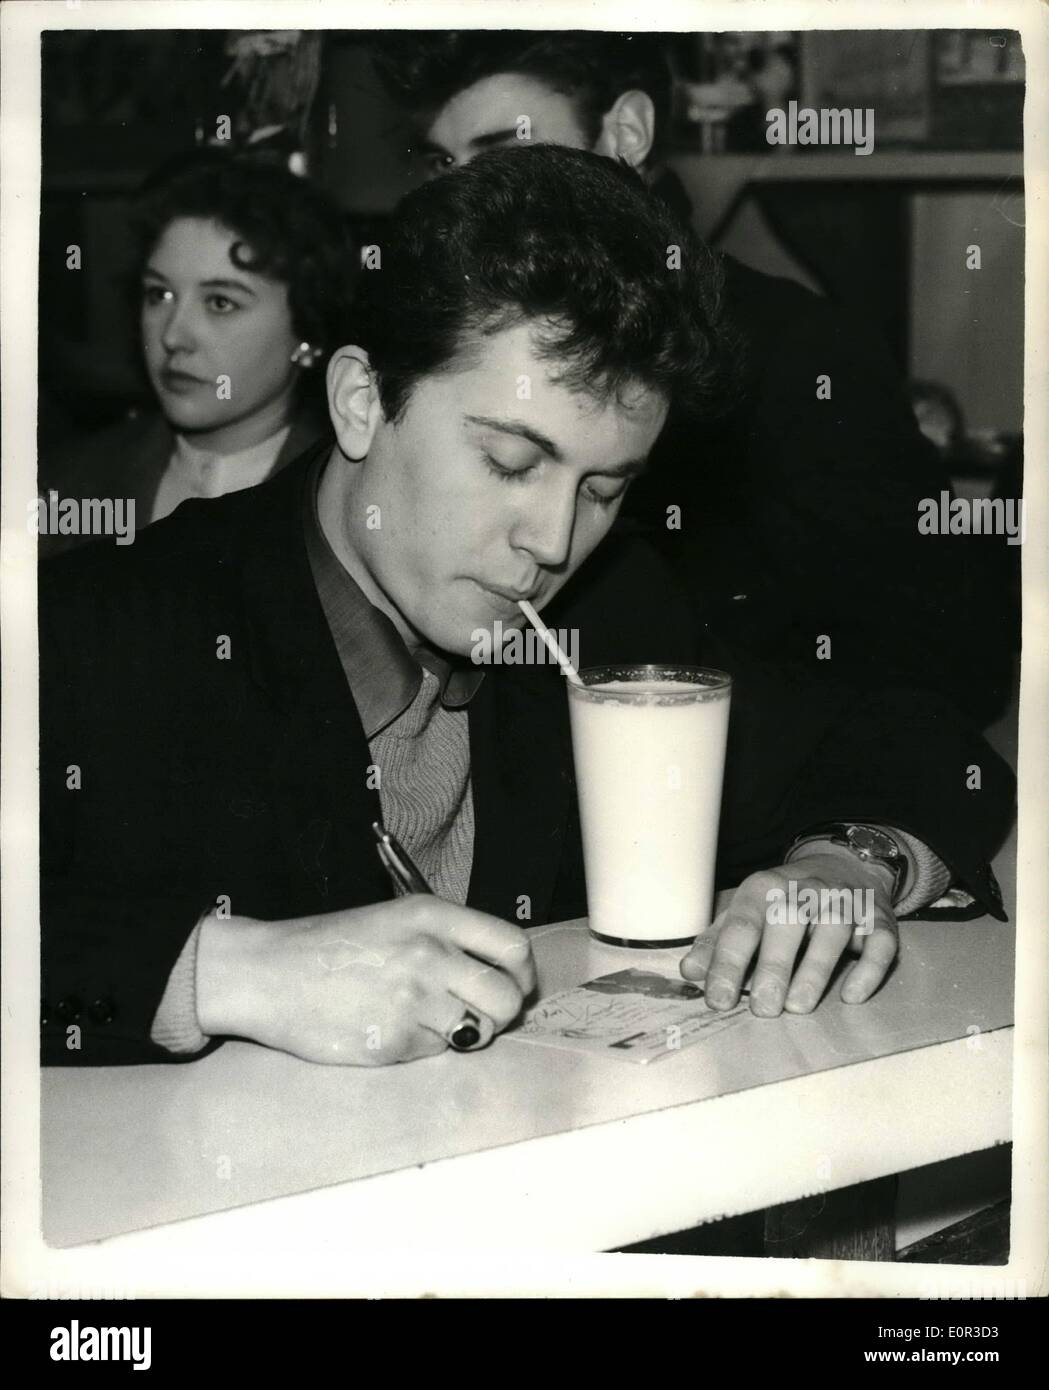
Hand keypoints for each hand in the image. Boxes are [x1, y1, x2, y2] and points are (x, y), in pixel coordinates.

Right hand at [197, 895, 535, 1064]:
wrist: (267, 973)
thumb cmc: (331, 946)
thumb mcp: (395, 919)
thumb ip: (448, 939)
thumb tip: (500, 975)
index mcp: (433, 915)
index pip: (514, 947)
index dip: (522, 975)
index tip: (515, 986)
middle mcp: (430, 954)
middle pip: (507, 999)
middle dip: (499, 1014)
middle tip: (475, 1015)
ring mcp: (413, 999)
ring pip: (477, 1032)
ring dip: (463, 1034)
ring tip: (429, 1021)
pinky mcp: (394, 1041)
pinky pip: (435, 1053)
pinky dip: (422, 1047)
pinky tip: (390, 1028)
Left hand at [679, 851, 898, 1016]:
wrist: (843, 866)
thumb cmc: (784, 900)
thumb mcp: (746, 911)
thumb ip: (717, 940)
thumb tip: (690, 971)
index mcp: (765, 888)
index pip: (742, 924)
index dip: (728, 961)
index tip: (718, 998)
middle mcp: (805, 890)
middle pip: (787, 922)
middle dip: (774, 966)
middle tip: (763, 1009)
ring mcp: (844, 902)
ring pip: (833, 930)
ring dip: (815, 970)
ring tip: (798, 1006)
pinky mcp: (878, 919)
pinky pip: (878, 941)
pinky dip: (868, 969)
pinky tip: (851, 996)